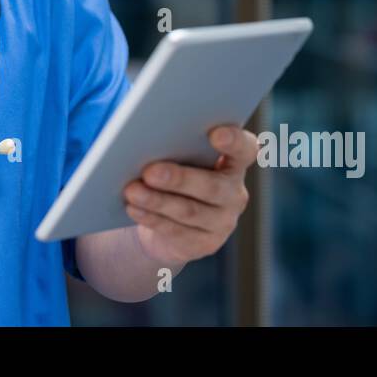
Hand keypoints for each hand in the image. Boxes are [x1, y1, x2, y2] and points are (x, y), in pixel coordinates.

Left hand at [122, 125, 257, 265]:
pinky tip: (132, 207)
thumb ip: (174, 145)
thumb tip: (145, 137)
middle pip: (212, 187)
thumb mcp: (180, 157)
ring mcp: (223, 222)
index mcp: (234, 162)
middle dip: (179, 179)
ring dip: (157, 201)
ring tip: (132, 191)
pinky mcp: (205, 243)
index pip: (245, 149)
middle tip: (150, 171)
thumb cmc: (175, 172)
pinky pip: (176, 231)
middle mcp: (234, 193)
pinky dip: (151, 217)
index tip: (215, 133)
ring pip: (190, 211)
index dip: (234, 141)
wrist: (170, 219)